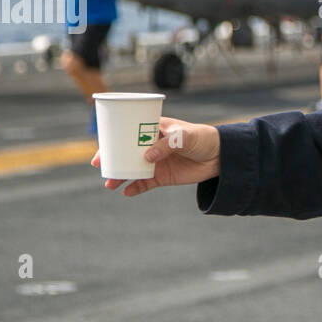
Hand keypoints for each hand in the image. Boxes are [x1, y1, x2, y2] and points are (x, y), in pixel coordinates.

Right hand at [93, 116, 220, 196]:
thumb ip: (167, 144)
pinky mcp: (163, 176)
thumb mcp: (186, 136)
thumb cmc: (203, 138)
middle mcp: (151, 145)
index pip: (128, 132)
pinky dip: (136, 187)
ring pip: (132, 169)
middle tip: (100, 167)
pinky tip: (126, 192)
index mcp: (153, 129)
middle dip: (111, 159)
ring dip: (120, 175)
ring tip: (110, 184)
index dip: (112, 139)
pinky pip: (145, 183)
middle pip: (125, 152)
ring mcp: (156, 161)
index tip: (102, 148)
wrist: (221, 156)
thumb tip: (146, 157)